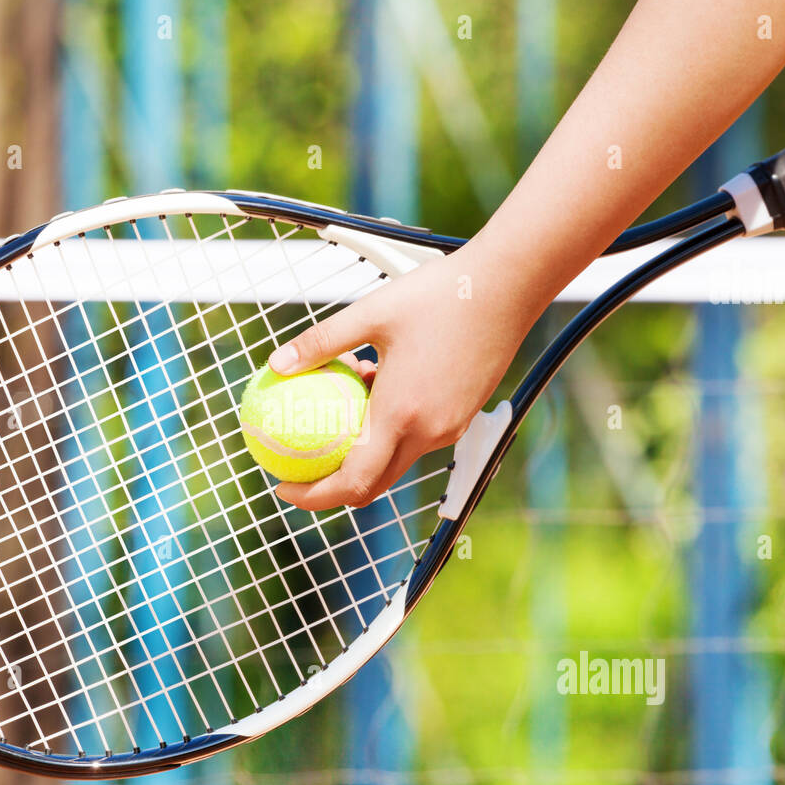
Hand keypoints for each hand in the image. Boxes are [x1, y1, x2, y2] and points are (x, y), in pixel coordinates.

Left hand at [266, 242, 533, 510]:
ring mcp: (449, 429)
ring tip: (342, 402)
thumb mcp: (370, 313)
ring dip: (363, 450)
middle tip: (299, 466)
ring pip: (395, 461)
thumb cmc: (440, 295)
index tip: (285, 486)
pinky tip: (378, 386)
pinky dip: (390, 430)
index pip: (353, 482)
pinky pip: (417, 439)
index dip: (314, 496)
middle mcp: (428, 432)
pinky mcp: (462, 418)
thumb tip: (277, 363)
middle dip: (332, 486)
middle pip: (374, 484)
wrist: (506, 288)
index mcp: (401, 415)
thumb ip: (320, 342)